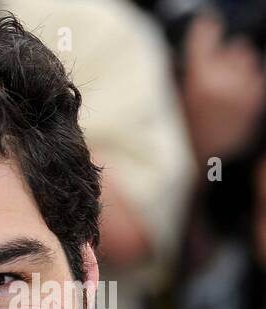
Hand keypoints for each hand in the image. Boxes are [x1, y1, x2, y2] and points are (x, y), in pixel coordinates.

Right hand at [182, 13, 265, 160]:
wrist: (197, 163)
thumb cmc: (177, 132)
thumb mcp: (169, 98)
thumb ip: (180, 70)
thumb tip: (190, 48)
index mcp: (200, 79)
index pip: (206, 33)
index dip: (203, 29)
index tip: (203, 27)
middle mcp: (227, 81)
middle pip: (234, 47)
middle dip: (222, 56)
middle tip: (209, 74)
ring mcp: (246, 91)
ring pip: (248, 60)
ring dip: (236, 68)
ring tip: (222, 86)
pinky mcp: (257, 100)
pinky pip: (255, 77)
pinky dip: (245, 82)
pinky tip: (232, 96)